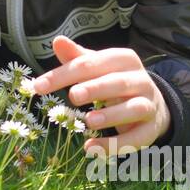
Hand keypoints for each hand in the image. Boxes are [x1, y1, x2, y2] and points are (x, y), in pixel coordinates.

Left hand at [26, 35, 169, 157]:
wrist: (152, 104)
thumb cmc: (114, 81)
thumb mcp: (98, 68)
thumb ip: (78, 58)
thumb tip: (58, 41)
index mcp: (124, 59)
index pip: (92, 63)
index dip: (64, 74)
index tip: (38, 86)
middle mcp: (141, 80)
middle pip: (118, 82)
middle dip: (95, 88)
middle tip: (73, 95)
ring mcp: (149, 105)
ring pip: (135, 108)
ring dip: (111, 115)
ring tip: (89, 120)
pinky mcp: (151, 129)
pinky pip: (136, 138)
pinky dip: (115, 144)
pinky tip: (91, 148)